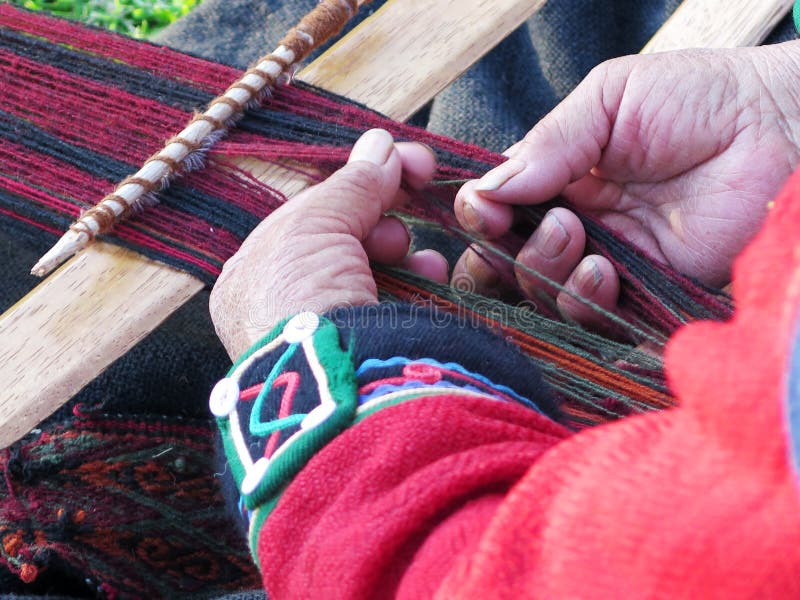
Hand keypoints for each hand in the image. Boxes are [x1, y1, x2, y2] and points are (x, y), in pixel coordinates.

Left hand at [210, 129, 442, 358]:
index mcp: (254, 275)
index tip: (403, 163)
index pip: (312, 215)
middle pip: (345, 243)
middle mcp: (284, 307)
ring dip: (406, 254)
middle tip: (416, 196)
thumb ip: (350, 184)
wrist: (328, 386)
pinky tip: (433, 279)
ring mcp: (325, 336)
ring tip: (426, 259)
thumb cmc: (300, 299)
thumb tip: (381, 146)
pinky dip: (417, 288)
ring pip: (374, 276)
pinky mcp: (365, 355)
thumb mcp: (315, 224)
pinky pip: (395, 307)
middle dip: (383, 218)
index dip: (356, 185)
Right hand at [453, 43, 799, 325]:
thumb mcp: (610, 98)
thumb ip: (547, 143)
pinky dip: (583, 301)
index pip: (496, 210)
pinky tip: (601, 270)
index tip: (486, 209)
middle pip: (506, 262)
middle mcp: (574, 224)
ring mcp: (607, 261)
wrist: (778, 126)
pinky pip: (593, 318)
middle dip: (499, 254)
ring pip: (541, 294)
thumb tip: (485, 190)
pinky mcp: (643, 293)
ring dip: (543, 271)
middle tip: (529, 226)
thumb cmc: (699, 98)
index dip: (480, 217)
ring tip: (576, 235)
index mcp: (557, 177)